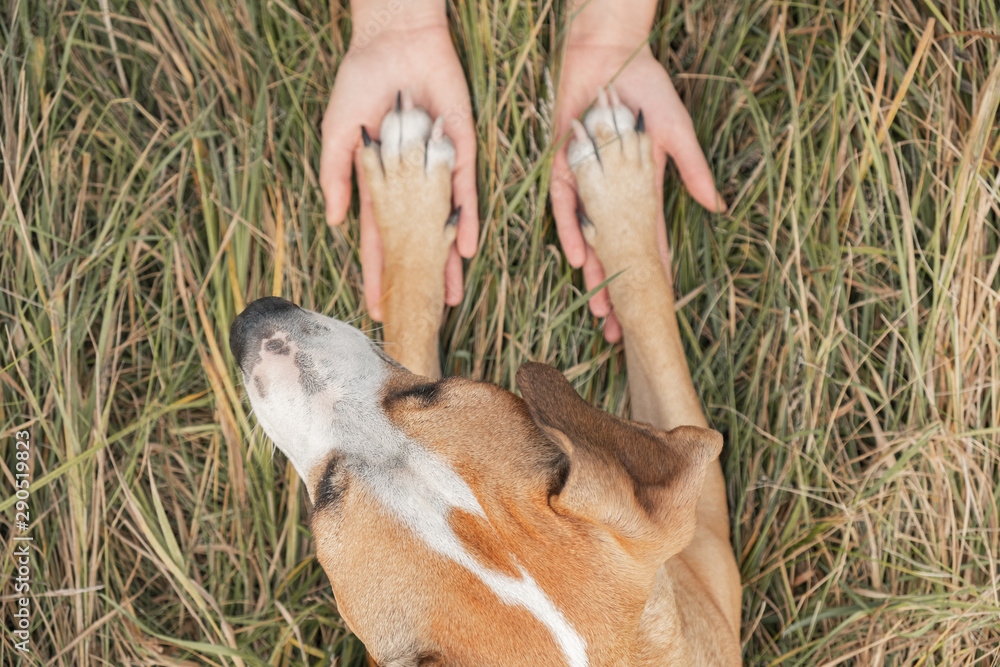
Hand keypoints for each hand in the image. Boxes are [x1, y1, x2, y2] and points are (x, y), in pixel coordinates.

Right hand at [321, 20, 476, 320]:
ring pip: (443, 228)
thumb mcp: (338, 134)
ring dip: (446, 263)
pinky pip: (465, 195)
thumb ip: (336, 177)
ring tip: (450, 298)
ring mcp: (436, 172)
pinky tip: (465, 251)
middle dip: (415, 280)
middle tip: (420, 315)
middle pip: (414, 243)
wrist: (394, 43)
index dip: (376, 273)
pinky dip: (466, 223)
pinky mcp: (458, 153)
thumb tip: (334, 222)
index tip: (376, 306)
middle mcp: (410, 186)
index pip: (377, 239)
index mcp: (378, 184)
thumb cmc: (359, 83)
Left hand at [551, 42, 723, 341]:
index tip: (655, 313)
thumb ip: (694, 172)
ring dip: (595, 275)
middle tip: (620, 332)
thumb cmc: (647, 92)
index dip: (652, 279)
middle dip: (618, 293)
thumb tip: (718, 210)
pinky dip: (573, 231)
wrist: (611, 57)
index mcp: (640, 193)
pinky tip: (581, 259)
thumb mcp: (677, 135)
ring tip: (600, 310)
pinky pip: (566, 207)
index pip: (648, 245)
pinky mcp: (564, 168)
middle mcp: (611, 197)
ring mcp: (587, 185)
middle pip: (615, 254)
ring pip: (589, 241)